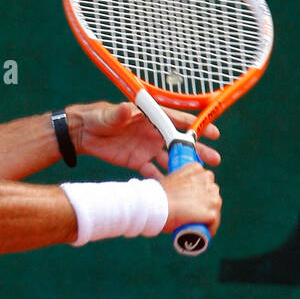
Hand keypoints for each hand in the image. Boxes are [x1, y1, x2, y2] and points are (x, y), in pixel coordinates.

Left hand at [68, 100, 220, 172]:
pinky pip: (152, 172)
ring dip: (184, 167)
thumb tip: (124, 108)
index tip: (213, 133)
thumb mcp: (109, 114)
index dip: (196, 126)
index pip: (179, 121)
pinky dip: (161, 180)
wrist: (84, 132)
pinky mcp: (137, 161)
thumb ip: (119, 113)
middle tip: (214, 160)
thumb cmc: (99, 117)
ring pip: (170, 158)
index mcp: (151, 117)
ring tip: (198, 176)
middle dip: (197, 151)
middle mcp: (153, 133)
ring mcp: (147, 148)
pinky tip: (171, 190)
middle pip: (180, 142)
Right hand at [158, 162, 221, 234]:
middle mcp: (207, 179)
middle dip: (205, 204)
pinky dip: (209, 229)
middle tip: (193, 215)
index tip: (190, 202)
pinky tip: (203, 234)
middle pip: (211, 193)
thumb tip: (172, 191)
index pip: (203, 181)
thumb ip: (174, 181)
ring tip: (196, 226)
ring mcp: (211, 196)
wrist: (154, 206)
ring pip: (214, 208)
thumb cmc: (155, 196)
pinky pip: (214, 223)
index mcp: (196, 169)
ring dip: (207, 216)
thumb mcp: (166, 180)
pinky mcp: (211, 212)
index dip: (198, 192)